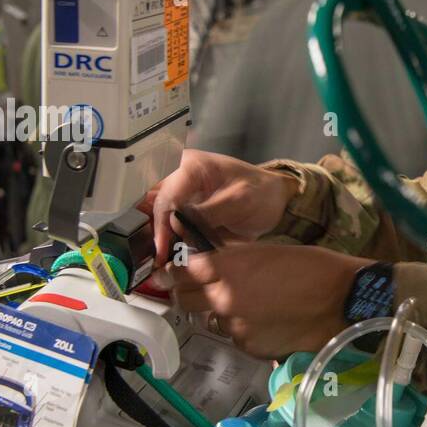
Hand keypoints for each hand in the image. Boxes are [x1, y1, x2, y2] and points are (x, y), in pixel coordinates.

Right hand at [141, 150, 299, 264]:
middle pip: (153, 206)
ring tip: (165, 261)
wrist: (273, 200)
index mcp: (189, 166)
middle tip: (158, 258)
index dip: (161, 225)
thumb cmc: (260, 193)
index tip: (162, 250)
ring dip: (160, 239)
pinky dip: (170, 242)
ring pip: (157, 218)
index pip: (165, 197)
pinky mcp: (184, 211)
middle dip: (154, 232)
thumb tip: (178, 226)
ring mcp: (180, 195)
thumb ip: (207, 213)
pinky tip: (172, 256)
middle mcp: (178, 177)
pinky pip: (169, 227)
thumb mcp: (238, 201)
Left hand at [167, 243, 370, 359]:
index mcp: (226, 266)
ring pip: (212, 320)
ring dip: (223, 314)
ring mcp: (234, 325)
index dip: (176, 272)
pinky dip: (246, 331)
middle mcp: (222, 296)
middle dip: (189, 294)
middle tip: (202, 292)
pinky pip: (236, 338)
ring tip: (252, 308)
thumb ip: (232, 259)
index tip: (175, 274)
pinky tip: (269, 323)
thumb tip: (209, 264)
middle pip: (183, 299)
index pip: (180, 271)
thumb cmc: (312, 267)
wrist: (342, 299)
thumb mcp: (266, 251)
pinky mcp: (249, 346)